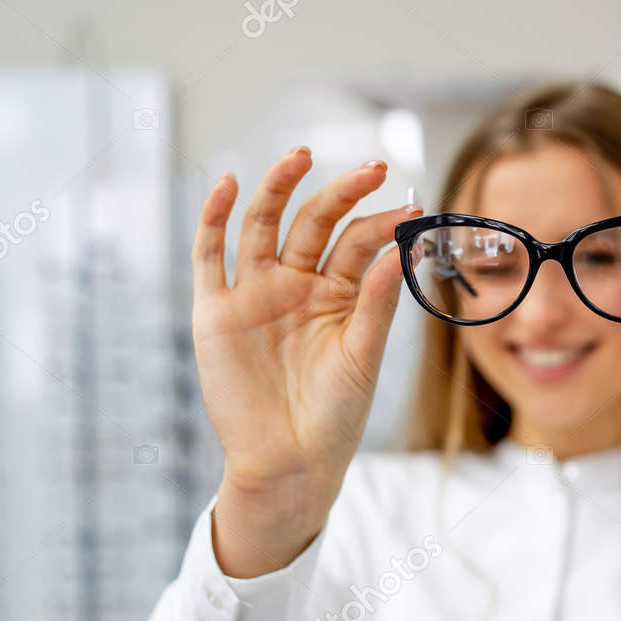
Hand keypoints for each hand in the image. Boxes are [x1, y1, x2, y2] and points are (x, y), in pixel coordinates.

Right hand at [191, 148, 421, 574]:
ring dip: (278, 189)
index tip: (410, 209)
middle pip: (313, 224)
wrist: (289, 463)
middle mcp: (295, 285)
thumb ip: (377, 302)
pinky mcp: (216, 312)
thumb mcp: (363, 355)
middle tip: (372, 168)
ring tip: (301, 157)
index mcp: (336, 295)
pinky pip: (210, 256)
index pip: (358, 243)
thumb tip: (401, 249)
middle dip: (339, 193)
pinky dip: (214, 219)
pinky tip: (229, 185)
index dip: (380, 224)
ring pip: (263, 226)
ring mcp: (254, 294)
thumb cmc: (335, 416)